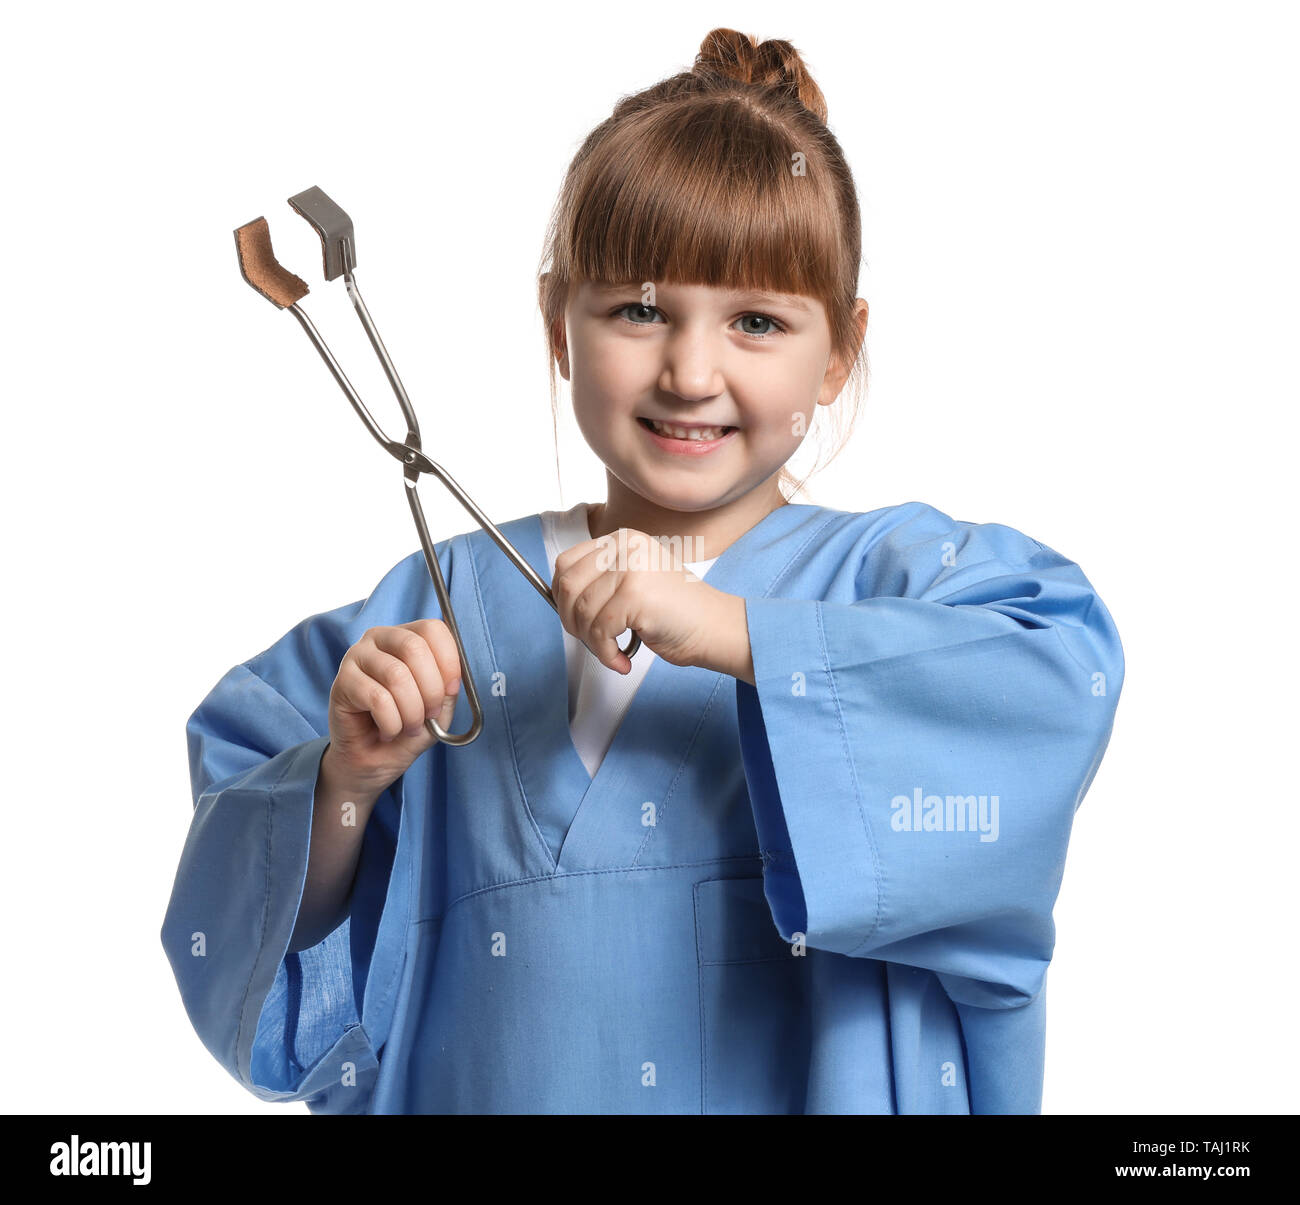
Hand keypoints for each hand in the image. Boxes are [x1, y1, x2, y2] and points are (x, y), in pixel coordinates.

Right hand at [324, 619, 460, 796]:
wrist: (375, 760)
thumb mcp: (440, 707)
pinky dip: (391, 723)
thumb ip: (448, 687)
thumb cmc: (408, 728)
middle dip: (431, 690)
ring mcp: (357, 656)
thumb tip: (451, 676)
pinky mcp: (342, 681)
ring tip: (408, 727)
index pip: (432, 629)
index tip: (450, 691)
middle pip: (414, 647)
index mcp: (407, 636)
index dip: (448, 662)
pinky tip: (388, 731)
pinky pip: (377, 698)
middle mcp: (379, 638)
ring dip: (411, 712)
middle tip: (429, 716)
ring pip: (396, 675)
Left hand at [553, 528, 740, 674]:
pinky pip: (599, 631)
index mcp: (622, 540)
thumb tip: (560, 600)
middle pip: (568, 586)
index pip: (567, 563)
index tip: (572, 618)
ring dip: (591, 642)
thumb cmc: (675, 612)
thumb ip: (601, 582)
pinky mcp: (635, 594)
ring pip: (582, 611)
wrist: (714, 627)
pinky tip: (622, 659)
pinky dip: (606, 653)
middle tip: (589, 640)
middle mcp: (625, 547)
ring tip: (611, 652)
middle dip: (571, 621)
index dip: (561, 596)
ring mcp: (630, 568)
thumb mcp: (634, 582)